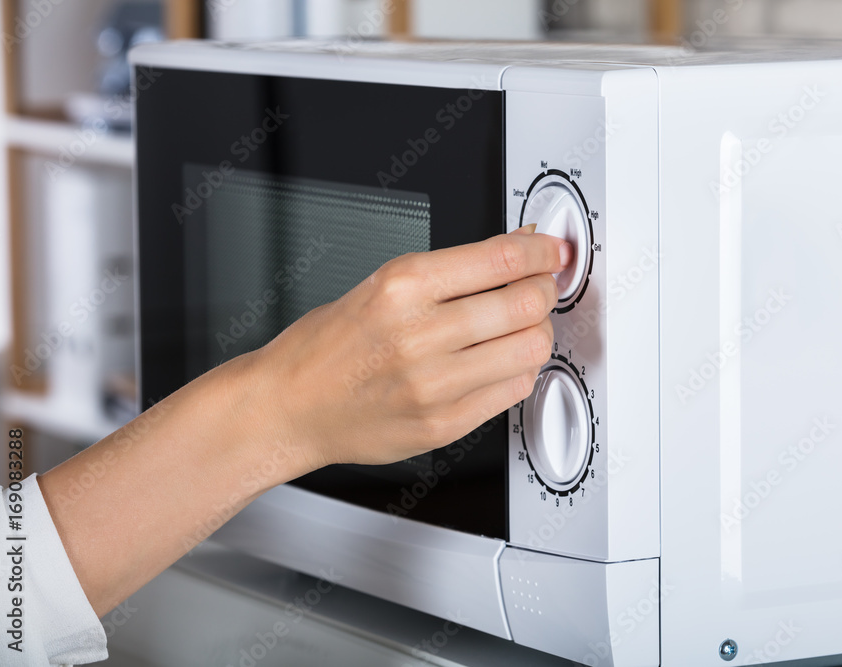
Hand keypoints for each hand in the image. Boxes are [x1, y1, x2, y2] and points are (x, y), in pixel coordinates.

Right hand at [252, 226, 571, 470]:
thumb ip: (453, 269)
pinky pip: (514, 390)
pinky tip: (500, 361)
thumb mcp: (381, 283)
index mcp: (402, 287)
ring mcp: (434, 385)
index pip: (501, 258)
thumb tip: (515, 248)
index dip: (541, 252)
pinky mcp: (444, 424)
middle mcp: (420, 335)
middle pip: (526, 303)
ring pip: (531, 349)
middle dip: (544, 289)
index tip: (550, 251)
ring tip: (520, 326)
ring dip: (537, 332)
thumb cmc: (328, 346)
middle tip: (539, 286)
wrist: (290, 407)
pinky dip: (519, 370)